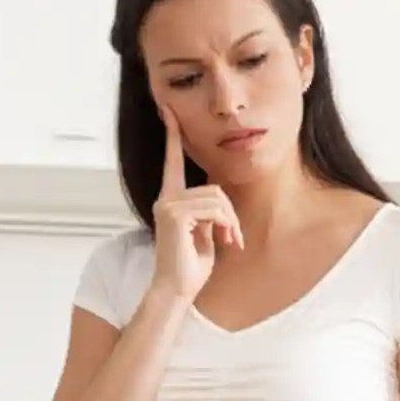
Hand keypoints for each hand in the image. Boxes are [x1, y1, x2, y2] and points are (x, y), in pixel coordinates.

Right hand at [150, 105, 244, 299]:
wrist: (177, 289)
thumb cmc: (191, 267)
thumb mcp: (206, 234)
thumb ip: (210, 213)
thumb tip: (220, 202)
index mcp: (171, 200)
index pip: (172, 162)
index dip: (173, 136)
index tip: (169, 111)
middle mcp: (166, 199)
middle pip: (214, 188)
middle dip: (230, 214)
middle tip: (233, 239)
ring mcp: (168, 205)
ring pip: (218, 198)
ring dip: (231, 222)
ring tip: (229, 242)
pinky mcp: (175, 215)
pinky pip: (215, 208)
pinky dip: (226, 225)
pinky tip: (224, 242)